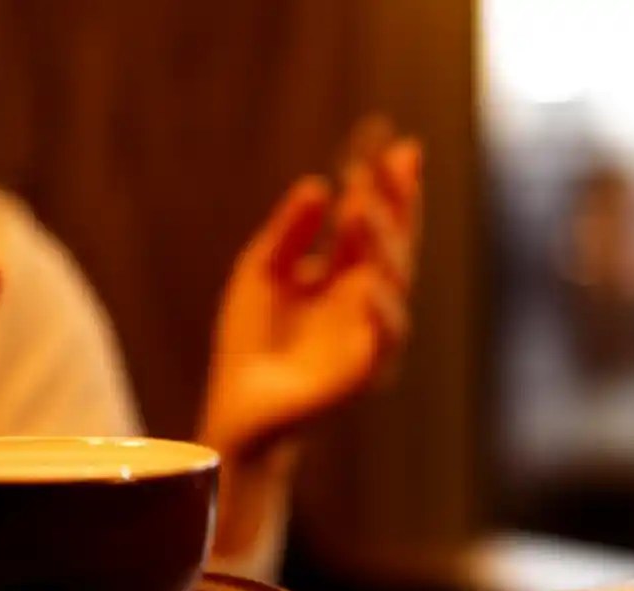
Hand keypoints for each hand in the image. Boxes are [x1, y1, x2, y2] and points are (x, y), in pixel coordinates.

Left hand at [200, 130, 421, 464]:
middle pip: (392, 242)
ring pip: (392, 285)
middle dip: (396, 202)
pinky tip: (372, 283)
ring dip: (383, 246)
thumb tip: (320, 183)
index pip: (372, 219)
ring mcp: (370, 336)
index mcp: (347, 275)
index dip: (381, 180)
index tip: (384, 136)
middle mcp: (367, 300)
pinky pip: (382, 341)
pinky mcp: (364, 374)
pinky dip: (381, 313)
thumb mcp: (262, 270)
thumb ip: (290, 230)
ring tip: (365, 207)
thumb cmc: (251, 342)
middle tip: (392, 159)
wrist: (237, 409)